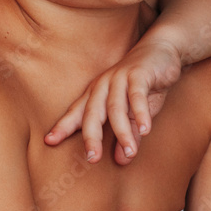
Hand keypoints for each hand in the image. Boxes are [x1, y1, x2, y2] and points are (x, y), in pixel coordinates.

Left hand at [44, 8, 182, 164]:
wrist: (162, 51)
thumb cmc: (143, 85)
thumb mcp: (135, 113)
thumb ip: (127, 134)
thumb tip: (122, 160)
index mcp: (96, 94)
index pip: (77, 113)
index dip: (63, 126)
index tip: (49, 141)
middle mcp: (103, 85)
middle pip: (92, 113)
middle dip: (91, 136)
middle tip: (92, 158)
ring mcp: (119, 78)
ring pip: (115, 107)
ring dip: (122, 131)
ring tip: (129, 151)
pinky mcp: (139, 74)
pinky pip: (137, 96)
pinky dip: (141, 113)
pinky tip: (145, 130)